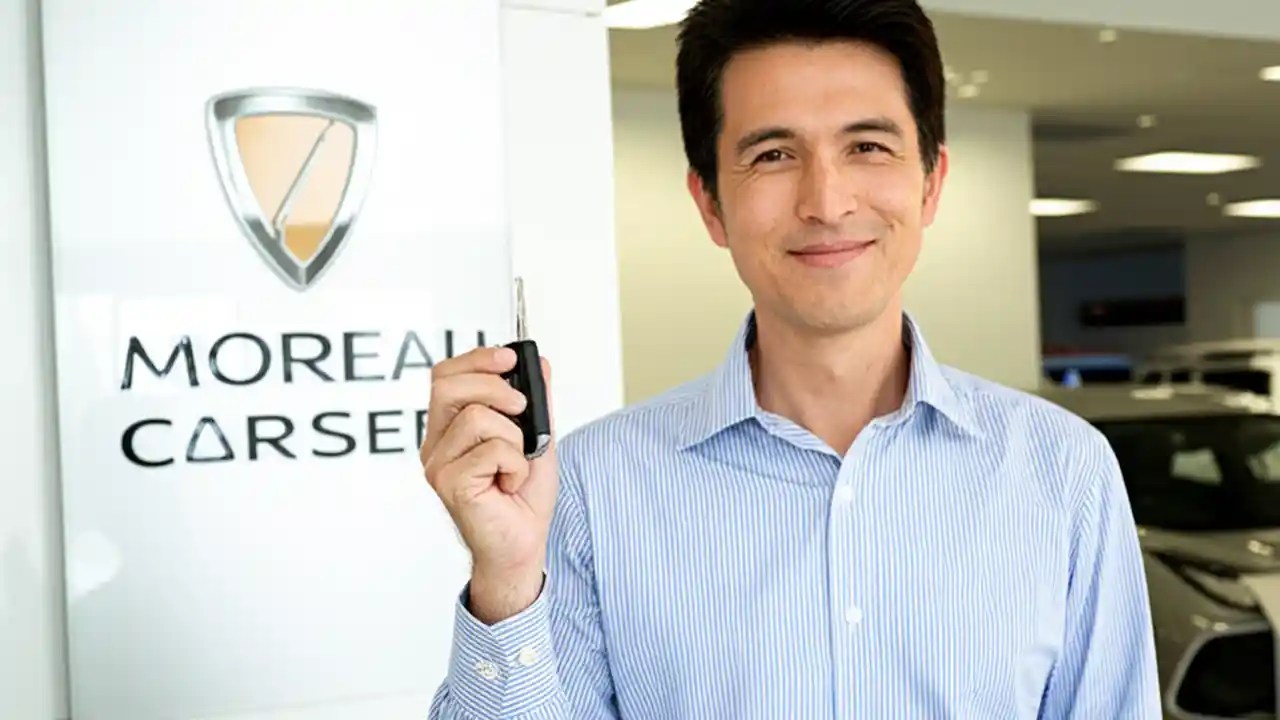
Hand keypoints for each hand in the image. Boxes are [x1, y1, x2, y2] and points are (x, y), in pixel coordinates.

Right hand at [420, 346, 556, 622]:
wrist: (524, 544)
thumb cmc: (523, 496)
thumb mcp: (536, 437)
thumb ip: (536, 401)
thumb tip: (541, 363)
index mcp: (449, 429)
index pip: (444, 376)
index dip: (476, 359)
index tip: (509, 357)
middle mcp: (436, 445)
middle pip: (447, 385)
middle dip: (495, 386)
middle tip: (522, 408)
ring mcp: (438, 465)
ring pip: (478, 417)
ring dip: (514, 438)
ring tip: (516, 465)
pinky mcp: (450, 484)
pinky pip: (492, 450)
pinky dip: (516, 464)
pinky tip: (510, 484)